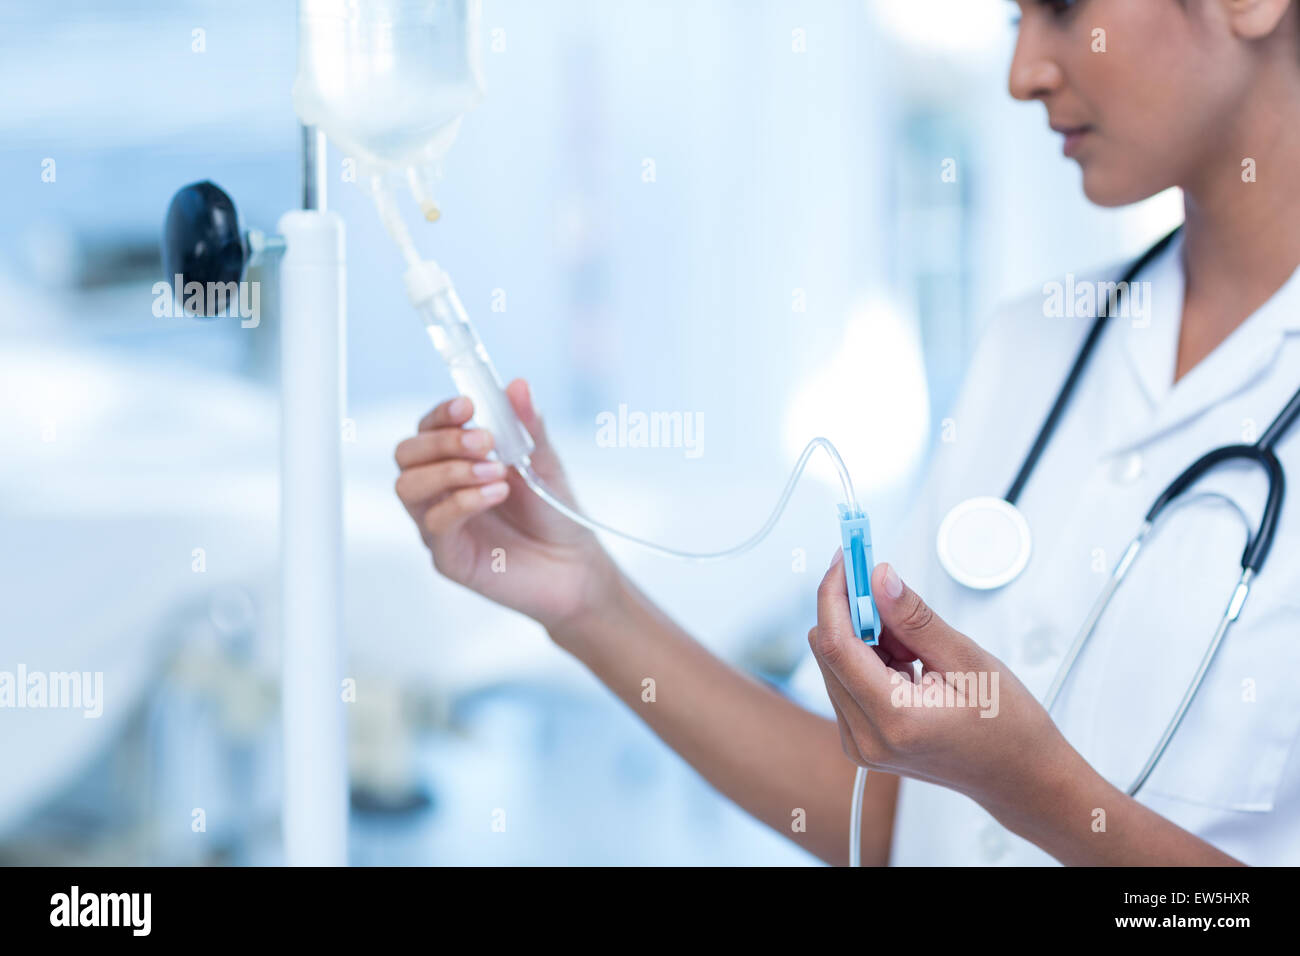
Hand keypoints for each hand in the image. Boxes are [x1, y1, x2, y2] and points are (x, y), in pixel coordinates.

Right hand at [394, 379, 617, 632]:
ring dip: (450, 470)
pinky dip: (463, 502)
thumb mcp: (544, 461)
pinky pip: (434, 525)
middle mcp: (438, 491)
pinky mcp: (448, 557)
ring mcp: (439, 524)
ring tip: (495, 471)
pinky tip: (496, 492)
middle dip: (442, 441)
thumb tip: (518, 384)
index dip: (439, 414)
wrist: (574, 564)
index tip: (467, 405)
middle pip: (405, 454)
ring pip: (409, 487)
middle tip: (485, 441)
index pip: (425, 429)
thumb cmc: (553, 511)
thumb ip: (528, 425)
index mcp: (455, 461)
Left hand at [808, 552, 1082, 826]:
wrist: (1020, 777)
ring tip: (918, 647)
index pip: (836, 644)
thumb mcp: (968, 660)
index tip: (846, 558)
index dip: (835, 594)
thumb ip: (915, 619)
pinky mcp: (861, 740)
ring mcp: (860, 744)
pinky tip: (909, 663)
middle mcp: (866, 738)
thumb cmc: (1008, 726)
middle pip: (828, 652)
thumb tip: (878, 578)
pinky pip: (847, 682)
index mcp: (894, 719)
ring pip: (834, 664)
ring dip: (864, 638)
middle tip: (889, 590)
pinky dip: (869, 659)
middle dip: (852, 612)